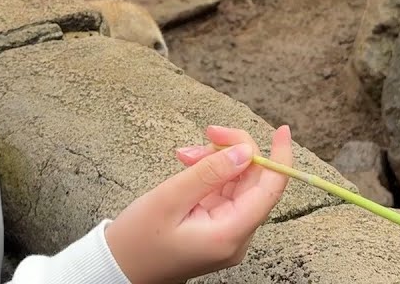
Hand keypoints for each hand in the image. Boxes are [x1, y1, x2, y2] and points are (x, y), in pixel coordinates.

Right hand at [104, 124, 292, 283]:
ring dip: (217, 161)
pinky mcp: (217, 229)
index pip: (269, 190)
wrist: (118, 269)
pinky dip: (210, 174)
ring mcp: (228, 234)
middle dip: (232, 152)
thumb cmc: (137, 240)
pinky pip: (224, 193)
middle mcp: (236, 237)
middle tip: (206, 134)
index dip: (279, 157)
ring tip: (185, 156)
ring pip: (238, 184)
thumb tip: (246, 151)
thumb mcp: (170, 198)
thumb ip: (210, 172)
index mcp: (229, 234)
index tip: (281, 130)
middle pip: (253, 182)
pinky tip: (189, 165)